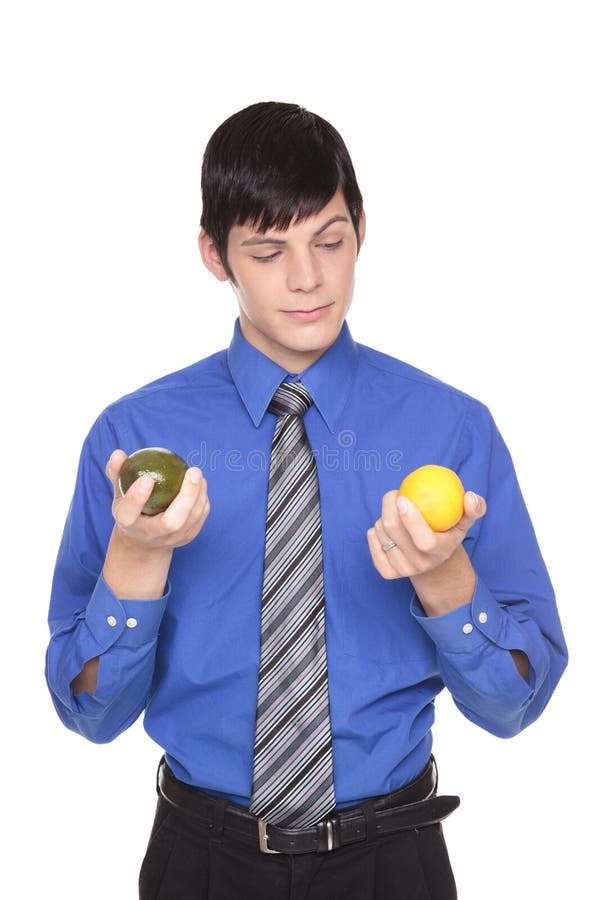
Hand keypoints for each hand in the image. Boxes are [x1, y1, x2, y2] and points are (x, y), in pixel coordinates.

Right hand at [106, 449, 209, 550]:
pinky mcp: (187, 538)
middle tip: (192, 471)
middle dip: (186, 496)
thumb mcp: (118, 494)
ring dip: (198, 495)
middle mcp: (151, 536)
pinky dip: (202, 500)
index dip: (137, 497)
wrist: (143, 543)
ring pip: (190, 519)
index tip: (147, 478)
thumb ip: (117, 473)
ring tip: (197, 474)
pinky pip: (199, 518)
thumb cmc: (130, 511)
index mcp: (128, 524)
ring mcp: (170, 540)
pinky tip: (200, 484)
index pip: (130, 512)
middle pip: (171, 522)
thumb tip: (118, 453)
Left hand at [366, 489, 485, 580]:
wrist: (433, 561)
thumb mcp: (464, 521)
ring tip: (395, 513)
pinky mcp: (386, 572)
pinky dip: (375, 529)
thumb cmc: (448, 533)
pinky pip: (372, 541)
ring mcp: (402, 570)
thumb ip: (474, 508)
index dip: (411, 519)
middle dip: (388, 505)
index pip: (424, 540)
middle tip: (394, 494)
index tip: (403, 497)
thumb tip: (469, 496)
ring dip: (384, 516)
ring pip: (381, 532)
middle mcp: (420, 564)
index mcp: (439, 552)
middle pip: (394, 530)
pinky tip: (385, 526)